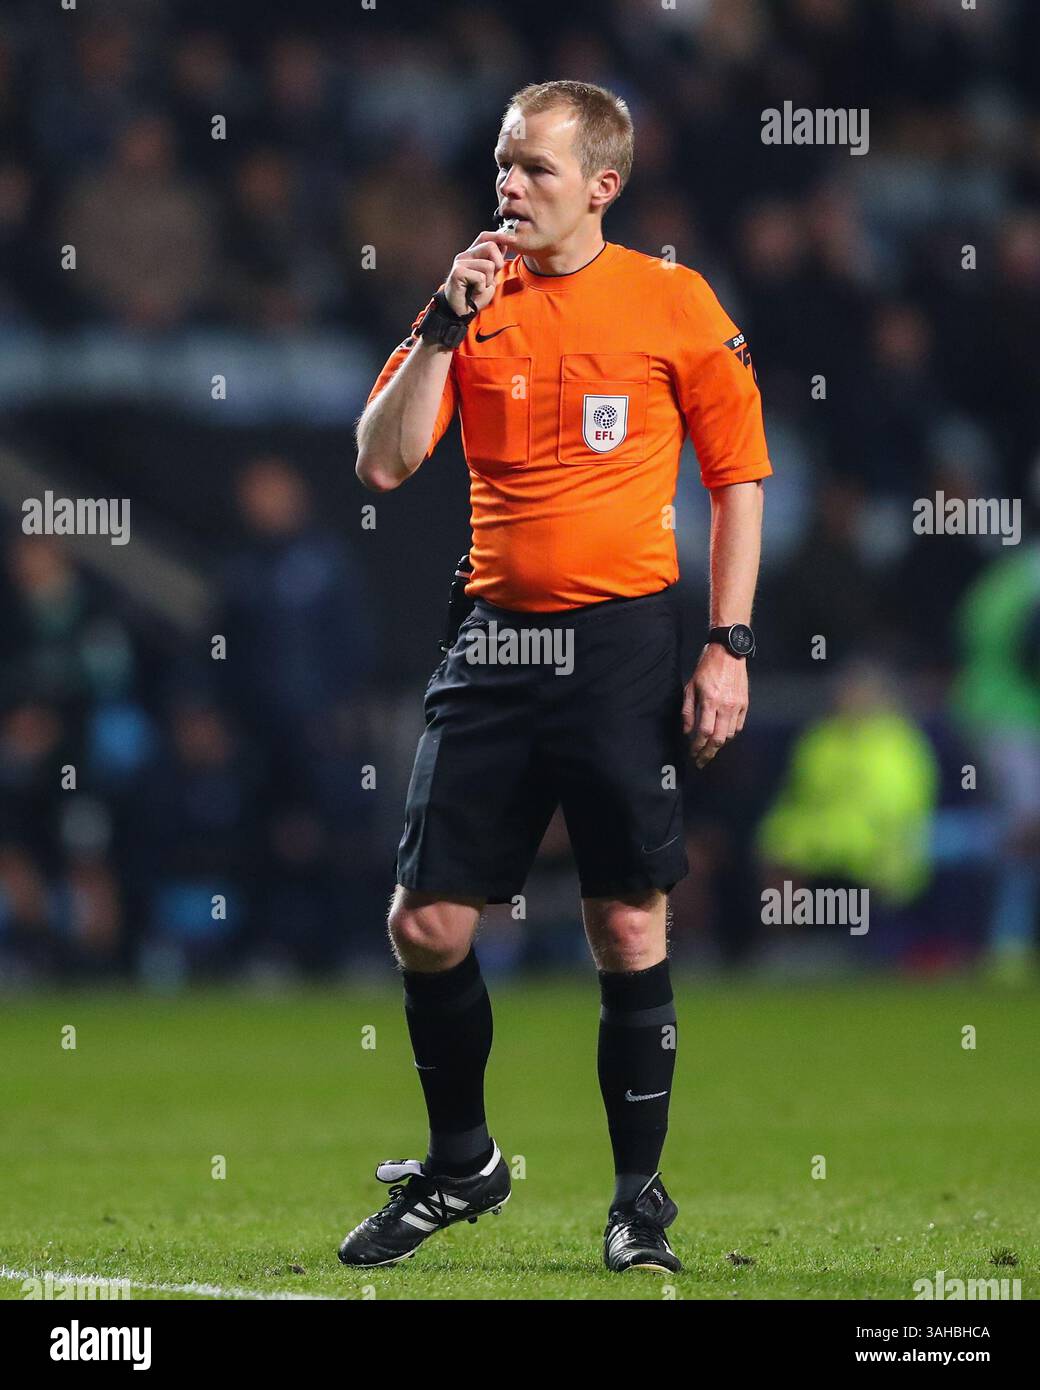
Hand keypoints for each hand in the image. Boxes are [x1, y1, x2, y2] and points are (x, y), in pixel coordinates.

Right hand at [444, 228, 517, 315]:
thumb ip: (495, 261)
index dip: (500, 236)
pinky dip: (481, 288)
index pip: (485, 237)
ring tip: (479, 288)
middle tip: (490, 278)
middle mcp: (465, 255)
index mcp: (472, 254)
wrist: (462, 312)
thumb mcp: (490, 276)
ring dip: (488, 281)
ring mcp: (460, 263)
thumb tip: (504, 244)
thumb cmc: (474, 295)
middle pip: (490, 246)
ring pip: (488, 265)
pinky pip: (480, 277)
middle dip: (498, 264)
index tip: (513, 240)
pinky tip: (474, 291)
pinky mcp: (457, 273)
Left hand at [682, 644, 748, 768]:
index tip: (692, 754)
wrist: (728, 652)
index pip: (704, 732)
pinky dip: (730, 735)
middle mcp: (726, 705)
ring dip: (719, 745)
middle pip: (719, 739)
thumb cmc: (706, 667)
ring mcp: (737, 705)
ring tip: (709, 749)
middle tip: (701, 761)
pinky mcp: (745, 704)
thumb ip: (688, 711)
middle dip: (709, 753)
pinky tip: (722, 737)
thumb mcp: (691, 687)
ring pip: (730, 735)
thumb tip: (687, 731)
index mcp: (710, 700)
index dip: (698, 746)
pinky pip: (738, 726)